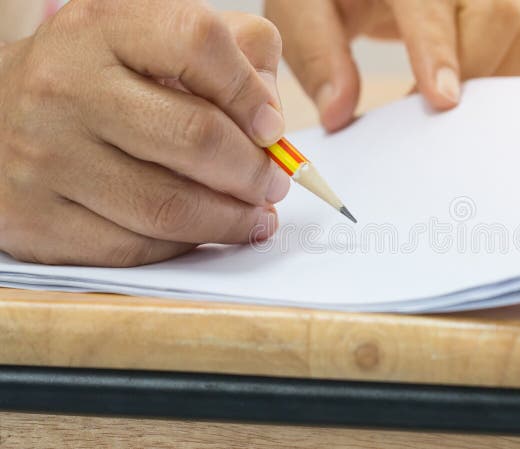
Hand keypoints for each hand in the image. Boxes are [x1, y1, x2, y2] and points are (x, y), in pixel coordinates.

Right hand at [0, 0, 289, 266]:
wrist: (2, 114)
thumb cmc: (103, 77)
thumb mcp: (159, 38)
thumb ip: (234, 55)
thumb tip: (272, 122)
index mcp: (103, 26)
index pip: (198, 43)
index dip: (250, 92)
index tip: (273, 129)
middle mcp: (65, 86)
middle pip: (195, 137)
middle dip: (254, 172)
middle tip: (274, 184)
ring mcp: (44, 157)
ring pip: (170, 207)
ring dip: (232, 219)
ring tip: (256, 216)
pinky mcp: (36, 221)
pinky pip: (136, 247)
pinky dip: (186, 244)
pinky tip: (205, 231)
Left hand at [265, 0, 519, 130]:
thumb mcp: (306, 8)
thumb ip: (316, 54)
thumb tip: (338, 113)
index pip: (430, 5)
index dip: (439, 51)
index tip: (442, 98)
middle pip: (498, 15)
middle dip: (469, 73)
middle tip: (428, 111)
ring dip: (490, 80)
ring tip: (444, 95)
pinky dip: (503, 78)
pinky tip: (470, 83)